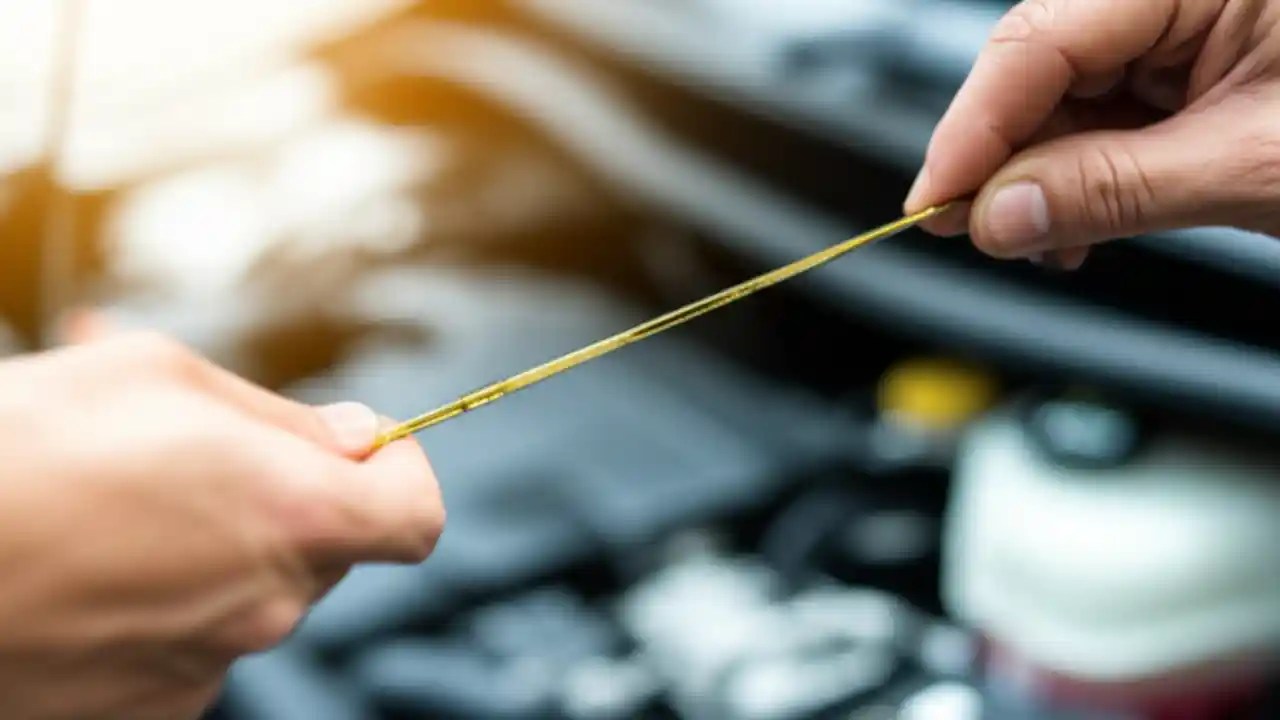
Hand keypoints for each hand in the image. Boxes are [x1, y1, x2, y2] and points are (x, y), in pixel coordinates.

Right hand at [0, 331, 443, 719]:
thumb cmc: (22, 442)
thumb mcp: (158, 377)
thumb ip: (282, 417)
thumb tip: (360, 440)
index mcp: (293, 516)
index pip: (415, 519)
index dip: (398, 477)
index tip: (359, 451)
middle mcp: (266, 607)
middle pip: (325, 552)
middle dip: (284, 502)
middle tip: (195, 459)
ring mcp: (203, 671)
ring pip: (250, 597)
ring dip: (211, 552)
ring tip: (113, 509)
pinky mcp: (144, 714)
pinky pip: (187, 650)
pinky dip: (161, 611)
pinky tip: (85, 574)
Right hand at [905, 0, 1279, 268]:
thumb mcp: (1246, 167)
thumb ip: (1112, 189)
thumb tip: (998, 214)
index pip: (1044, 36)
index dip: (976, 124)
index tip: (934, 198)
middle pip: (1042, 65)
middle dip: (1002, 155)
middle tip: (964, 224)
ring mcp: (1188, 29)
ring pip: (1065, 99)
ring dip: (1040, 181)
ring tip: (1036, 242)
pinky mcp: (1192, 73)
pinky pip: (1105, 120)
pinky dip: (1080, 180)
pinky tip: (1075, 225)